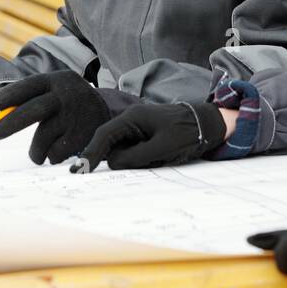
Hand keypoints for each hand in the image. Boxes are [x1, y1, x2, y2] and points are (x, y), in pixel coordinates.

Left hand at [0, 71, 110, 164]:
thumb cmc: (66, 103)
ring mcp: (76, 118)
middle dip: (9, 124)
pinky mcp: (82, 139)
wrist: (105, 113)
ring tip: (37, 150)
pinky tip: (60, 147)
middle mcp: (67, 96)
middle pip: (33, 111)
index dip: (7, 96)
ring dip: (34, 150)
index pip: (28, 86)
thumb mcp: (52, 90)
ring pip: (41, 139)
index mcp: (56, 80)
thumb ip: (26, 99)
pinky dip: (51, 155)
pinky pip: (54, 154)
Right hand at [75, 100, 225, 170]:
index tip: (79, 170)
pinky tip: (161, 156)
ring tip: (161, 157)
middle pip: (111, 146)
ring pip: (123, 152)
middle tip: (146, 162)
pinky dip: (143, 159)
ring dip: (138, 160)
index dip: (90, 153)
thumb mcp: (162, 148)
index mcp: (132, 118)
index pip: (103, 135)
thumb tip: (112, 164)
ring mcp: (136, 128)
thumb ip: (135, 157)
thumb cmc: (186, 133)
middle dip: (124, 159)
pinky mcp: (143, 136)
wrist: (208, 124)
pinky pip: (134, 152)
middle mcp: (130, 121)